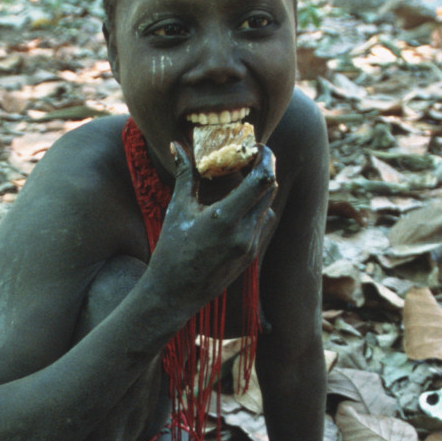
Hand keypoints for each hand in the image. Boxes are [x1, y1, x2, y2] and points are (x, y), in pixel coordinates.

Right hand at [143, 142, 278, 314]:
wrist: (174, 294)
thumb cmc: (171, 252)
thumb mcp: (177, 210)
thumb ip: (185, 175)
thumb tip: (178, 146)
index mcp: (225, 218)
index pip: (262, 180)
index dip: (265, 158)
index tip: (255, 147)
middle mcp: (244, 233)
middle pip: (270, 190)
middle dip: (264, 170)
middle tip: (250, 157)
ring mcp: (250, 246)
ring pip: (269, 207)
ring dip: (262, 190)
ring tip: (245, 180)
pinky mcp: (251, 256)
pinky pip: (263, 225)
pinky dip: (258, 209)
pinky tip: (241, 205)